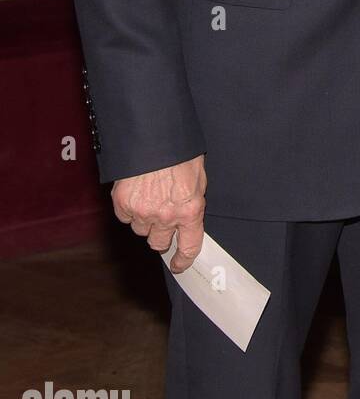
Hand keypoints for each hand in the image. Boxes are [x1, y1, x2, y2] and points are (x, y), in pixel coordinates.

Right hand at [111, 154, 206, 270]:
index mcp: (190, 209)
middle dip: (161, 234)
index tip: (179, 264)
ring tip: (150, 195)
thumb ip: (192, 202)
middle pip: (159, 243)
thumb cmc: (180, 151)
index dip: (183, 260)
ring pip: (141, 230)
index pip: (189, 247)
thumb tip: (189, 218)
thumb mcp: (198, 177)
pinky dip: (130, 208)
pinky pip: (125, 217)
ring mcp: (143, 211)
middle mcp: (166, 215)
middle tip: (162, 218)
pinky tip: (137, 191)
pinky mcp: (123, 203)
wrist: (155, 134)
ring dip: (145, 219)